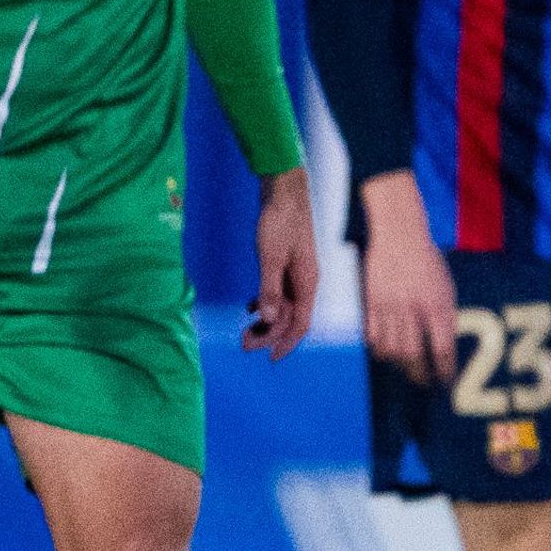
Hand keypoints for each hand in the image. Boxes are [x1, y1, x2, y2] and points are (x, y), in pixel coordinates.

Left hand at [243, 166, 317, 358]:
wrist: (284, 191)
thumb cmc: (279, 221)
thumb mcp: (270, 256)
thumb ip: (269, 288)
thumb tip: (268, 319)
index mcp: (307, 282)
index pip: (300, 323)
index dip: (286, 343)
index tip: (270, 359)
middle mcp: (305, 281)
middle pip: (290, 318)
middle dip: (269, 334)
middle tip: (243, 344)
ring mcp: (297, 272)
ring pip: (283, 306)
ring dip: (266, 321)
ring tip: (244, 330)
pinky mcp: (287, 263)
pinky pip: (279, 293)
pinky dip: (265, 303)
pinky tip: (250, 307)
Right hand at [357, 170, 457, 384]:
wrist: (398, 234)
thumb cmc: (427, 262)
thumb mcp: (445, 287)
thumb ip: (445, 317)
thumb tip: (444, 351)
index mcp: (437, 304)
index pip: (442, 349)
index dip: (444, 370)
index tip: (445, 381)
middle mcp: (412, 308)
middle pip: (414, 355)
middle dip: (420, 374)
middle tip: (424, 382)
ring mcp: (389, 306)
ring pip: (391, 349)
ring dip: (400, 364)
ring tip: (406, 368)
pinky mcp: (370, 302)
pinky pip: (373, 336)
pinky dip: (380, 348)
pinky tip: (387, 351)